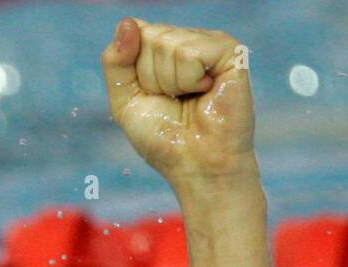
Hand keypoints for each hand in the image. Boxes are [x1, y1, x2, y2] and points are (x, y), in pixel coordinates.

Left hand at [102, 18, 255, 188]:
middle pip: (150, 37)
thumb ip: (116, 61)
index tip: (153, 95)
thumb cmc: (164, 137)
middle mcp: (189, 41)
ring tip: (191, 98)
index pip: (136, 33)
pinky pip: (190, 52)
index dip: (136, 72)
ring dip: (171, 82)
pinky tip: (206, 92)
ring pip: (168, 43)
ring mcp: (211, 44)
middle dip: (153, 77)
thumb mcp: (125, 99)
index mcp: (166, 49)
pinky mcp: (230, 52)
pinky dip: (190, 80)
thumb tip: (127, 22)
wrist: (195, 164)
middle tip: (175, 100)